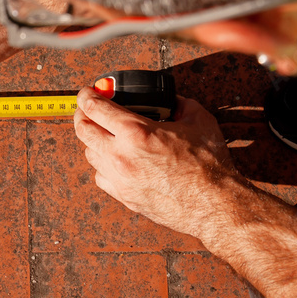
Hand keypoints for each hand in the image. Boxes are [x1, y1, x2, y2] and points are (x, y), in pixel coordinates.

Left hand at [73, 88, 249, 241]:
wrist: (214, 205)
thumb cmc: (209, 166)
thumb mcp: (199, 121)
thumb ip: (181, 105)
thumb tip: (172, 101)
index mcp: (135, 132)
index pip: (94, 108)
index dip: (87, 95)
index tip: (88, 92)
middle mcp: (120, 155)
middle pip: (83, 130)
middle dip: (82, 114)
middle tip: (88, 109)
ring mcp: (119, 178)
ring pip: (89, 153)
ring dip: (92, 140)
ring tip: (103, 133)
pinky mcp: (123, 196)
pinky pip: (100, 176)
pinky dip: (102, 165)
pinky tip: (114, 159)